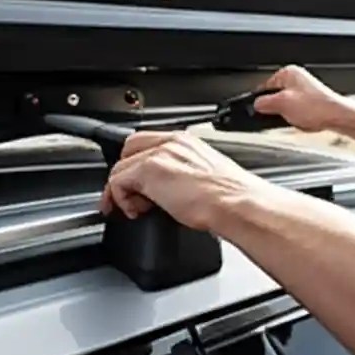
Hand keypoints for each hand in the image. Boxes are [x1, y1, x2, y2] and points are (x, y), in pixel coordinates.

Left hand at [99, 131, 270, 230]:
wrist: (237, 205)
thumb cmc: (232, 199)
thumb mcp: (208, 180)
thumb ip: (186, 177)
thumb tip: (174, 193)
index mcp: (187, 143)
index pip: (149, 143)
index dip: (138, 164)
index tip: (137, 185)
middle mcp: (171, 143)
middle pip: (128, 150)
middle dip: (125, 175)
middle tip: (131, 199)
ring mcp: (159, 154)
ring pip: (120, 167)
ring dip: (122, 192)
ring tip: (137, 209)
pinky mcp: (148, 170)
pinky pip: (117, 182)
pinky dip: (121, 200)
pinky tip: (136, 212)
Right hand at [252, 65, 353, 131]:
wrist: (338, 117)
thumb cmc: (317, 107)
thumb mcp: (281, 104)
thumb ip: (264, 103)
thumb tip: (256, 105)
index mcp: (288, 73)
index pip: (265, 86)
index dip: (261, 100)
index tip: (258, 110)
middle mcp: (298, 79)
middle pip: (276, 97)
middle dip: (278, 110)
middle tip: (284, 115)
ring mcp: (306, 90)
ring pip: (286, 107)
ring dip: (289, 116)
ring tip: (298, 118)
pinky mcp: (312, 102)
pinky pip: (297, 112)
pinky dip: (299, 119)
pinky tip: (305, 121)